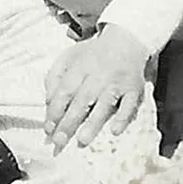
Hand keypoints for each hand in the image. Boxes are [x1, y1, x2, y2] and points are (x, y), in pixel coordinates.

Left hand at [44, 23, 147, 152]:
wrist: (126, 42)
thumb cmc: (92, 55)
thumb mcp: (68, 57)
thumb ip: (55, 77)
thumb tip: (48, 101)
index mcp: (80, 67)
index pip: (65, 91)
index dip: (55, 110)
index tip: (48, 128)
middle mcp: (99, 75)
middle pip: (81, 101)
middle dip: (69, 122)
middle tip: (59, 141)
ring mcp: (118, 83)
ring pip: (104, 105)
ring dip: (93, 124)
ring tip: (82, 140)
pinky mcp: (135, 90)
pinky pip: (129, 106)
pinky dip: (123, 119)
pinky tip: (114, 131)